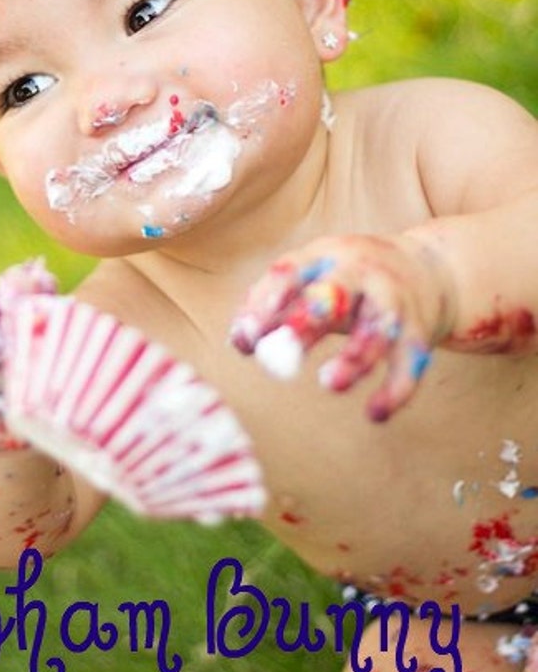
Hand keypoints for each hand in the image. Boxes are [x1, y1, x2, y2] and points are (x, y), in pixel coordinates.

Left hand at [229, 235, 454, 420]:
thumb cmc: (350, 279)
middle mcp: (361, 274)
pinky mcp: (419, 332)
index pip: (290, 274)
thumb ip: (270, 303)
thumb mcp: (311, 276)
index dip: (266, 305)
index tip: (247, 339)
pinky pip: (409, 364)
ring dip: (355, 357)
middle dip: (307, 321)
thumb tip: (240, 341)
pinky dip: (395, 390)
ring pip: (377, 329)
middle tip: (280, 354)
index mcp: (325, 257)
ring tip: (330, 384)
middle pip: (335, 293)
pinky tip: (375, 414)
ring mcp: (393, 302)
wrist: (430, 268)